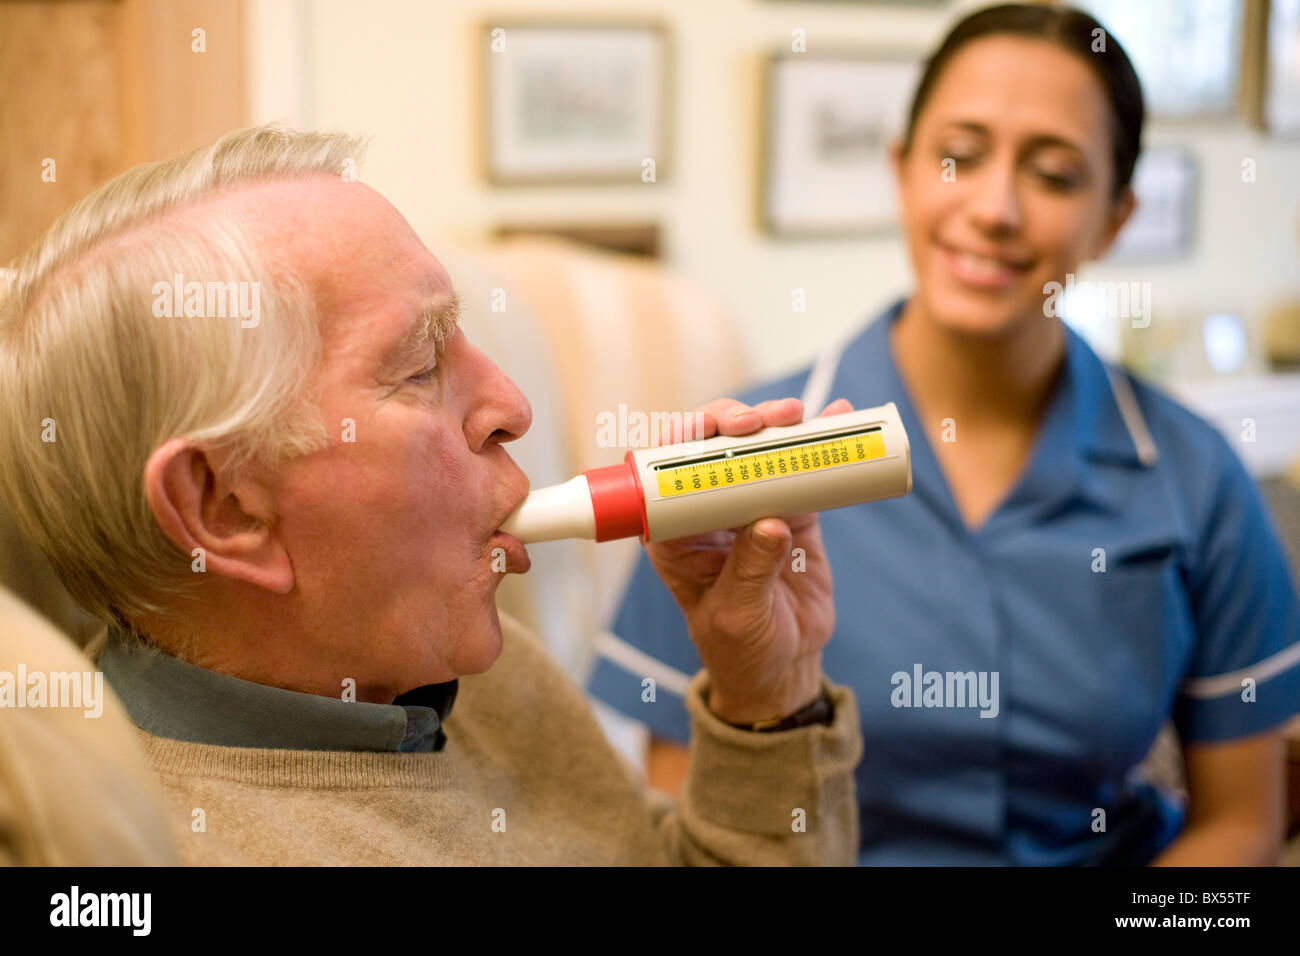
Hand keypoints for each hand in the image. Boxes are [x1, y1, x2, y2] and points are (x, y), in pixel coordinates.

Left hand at [645, 395, 851, 724]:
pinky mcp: (792, 509)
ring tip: (798, 414)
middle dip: (734, 423)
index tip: (715, 430)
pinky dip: (821, 442)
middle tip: (763, 421)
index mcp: (674, 531)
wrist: (784, 666)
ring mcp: (751, 505)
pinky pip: (803, 468)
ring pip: (756, 449)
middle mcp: (707, 509)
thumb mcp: (738, 615)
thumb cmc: (741, 648)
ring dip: (775, 423)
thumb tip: (771, 523)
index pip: (668, 471)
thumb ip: (750, 571)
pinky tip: (840, 418)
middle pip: (713, 448)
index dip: (686, 440)